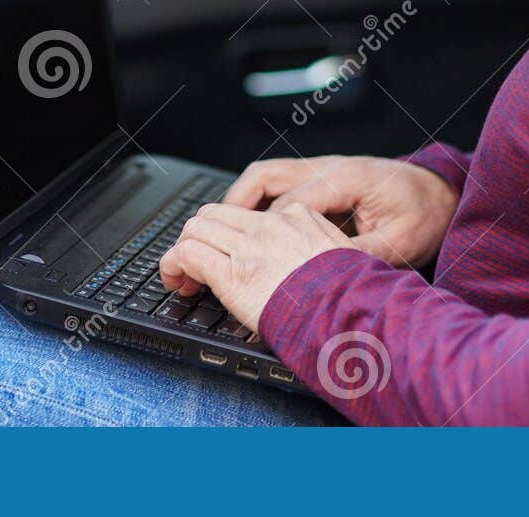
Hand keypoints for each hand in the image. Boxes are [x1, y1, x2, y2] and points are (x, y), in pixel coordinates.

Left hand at [158, 202, 355, 332]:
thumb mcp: (343, 255)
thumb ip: (317, 247)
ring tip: (183, 275)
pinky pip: (188, 253)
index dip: (227, 232)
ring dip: (183, 249)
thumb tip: (303, 262)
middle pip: (214, 213)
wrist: (353, 314)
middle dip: (198, 235)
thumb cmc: (354, 296)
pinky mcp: (233, 273)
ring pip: (196, 227)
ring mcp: (250, 247)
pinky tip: (176, 281)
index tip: (225, 252)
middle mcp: (270, 226)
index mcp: (298, 218)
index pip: (247, 213)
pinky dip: (174, 264)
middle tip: (195, 264)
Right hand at [223, 155, 458, 268]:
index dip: (264, 229)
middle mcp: (325, 168)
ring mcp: (318, 170)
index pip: (289, 202)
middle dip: (235, 206)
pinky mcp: (317, 180)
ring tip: (222, 234)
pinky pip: (275, 185)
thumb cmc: (422, 213)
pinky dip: (256, 203)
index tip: (246, 256)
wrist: (438, 191)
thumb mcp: (400, 242)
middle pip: (264, 176)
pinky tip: (249, 231)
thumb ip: (363, 258)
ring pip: (264, 176)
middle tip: (215, 238)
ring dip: (240, 202)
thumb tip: (332, 280)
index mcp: (343, 179)